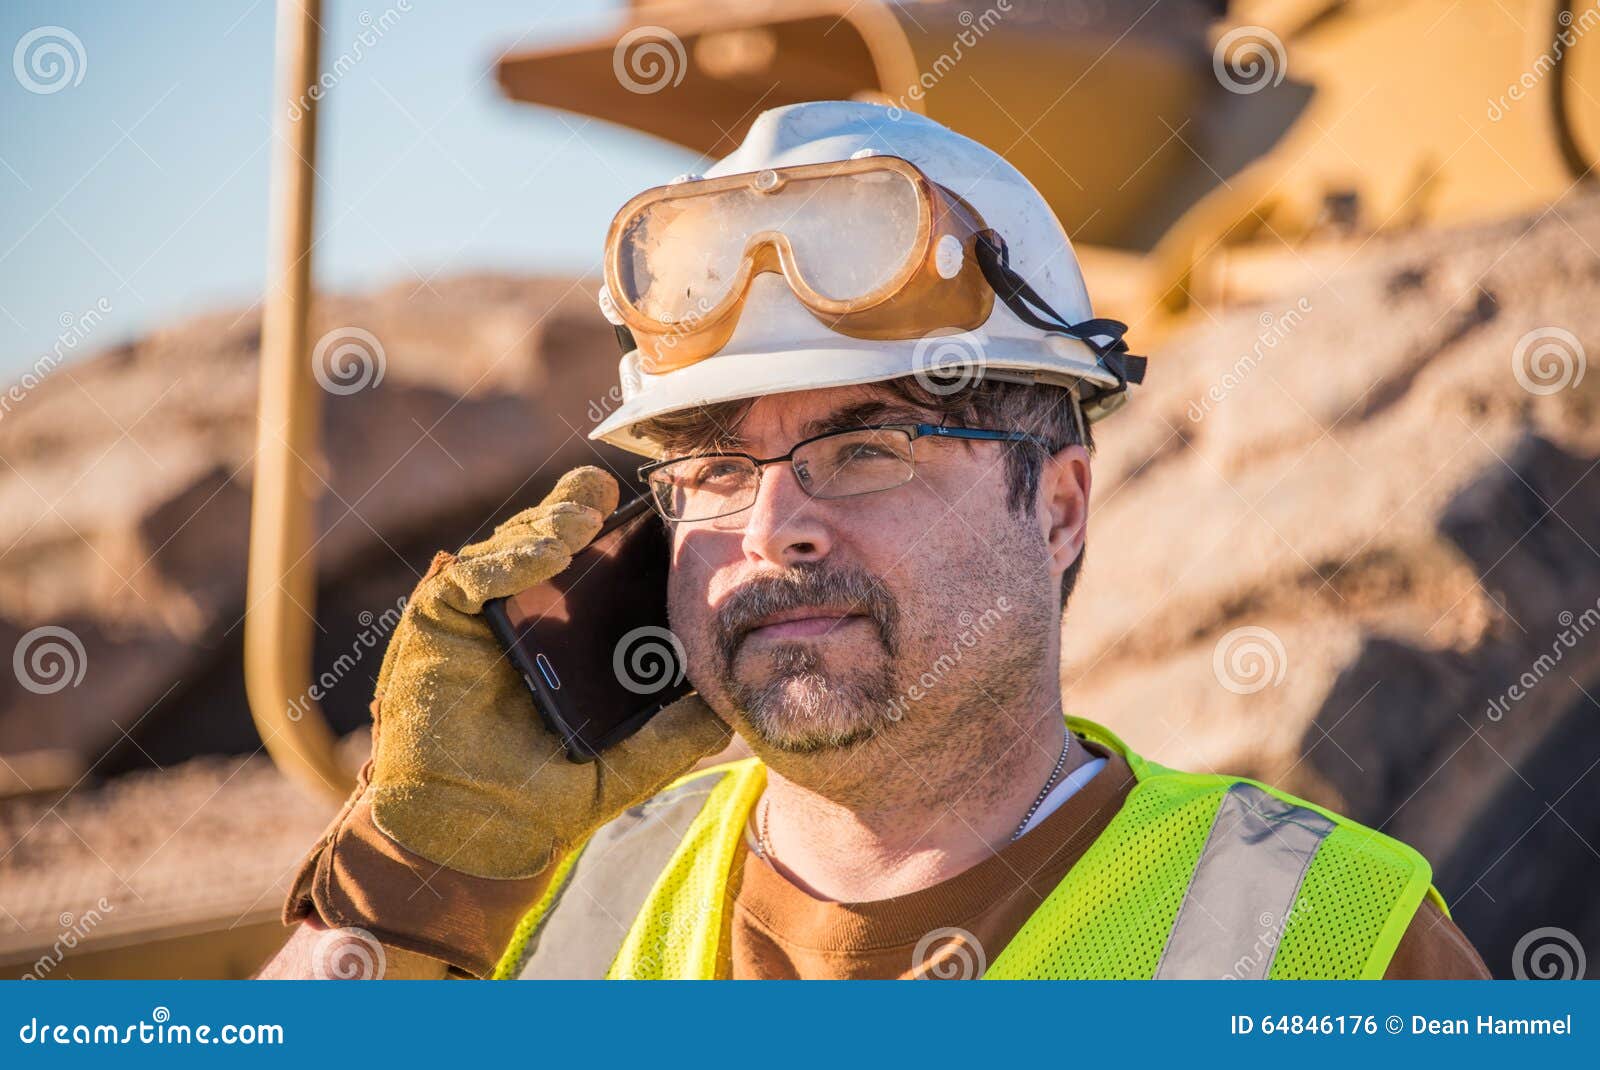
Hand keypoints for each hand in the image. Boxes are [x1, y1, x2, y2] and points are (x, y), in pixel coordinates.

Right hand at [282, 466, 729, 974]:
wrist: (470, 841)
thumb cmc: (538, 806)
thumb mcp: (620, 770)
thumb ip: (668, 739)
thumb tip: (724, 713)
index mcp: (565, 644)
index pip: (592, 575)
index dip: (617, 537)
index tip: (656, 513)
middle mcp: (521, 622)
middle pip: (552, 547)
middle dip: (580, 514)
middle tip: (614, 498)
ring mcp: (478, 619)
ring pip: (514, 549)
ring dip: (551, 527)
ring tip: (586, 519)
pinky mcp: (437, 622)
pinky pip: (471, 575)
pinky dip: (509, 558)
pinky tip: (548, 551)